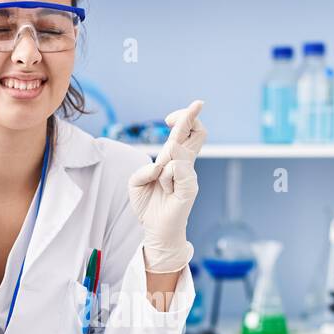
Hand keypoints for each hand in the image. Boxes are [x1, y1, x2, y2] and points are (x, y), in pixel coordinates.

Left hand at [127, 100, 206, 273]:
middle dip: (191, 115)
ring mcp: (190, 175)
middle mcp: (186, 164)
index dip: (184, 118)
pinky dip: (165, 177)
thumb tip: (159, 165)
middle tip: (197, 104)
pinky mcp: (190, 187)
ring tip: (161, 184)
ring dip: (163, 163)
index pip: (187, 133)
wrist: (155, 229)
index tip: (169, 118)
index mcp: (175, 159)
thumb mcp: (135, 182)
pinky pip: (176, 169)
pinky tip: (166, 189)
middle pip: (198, 132)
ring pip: (177, 151)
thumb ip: (142, 169)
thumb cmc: (148, 204)